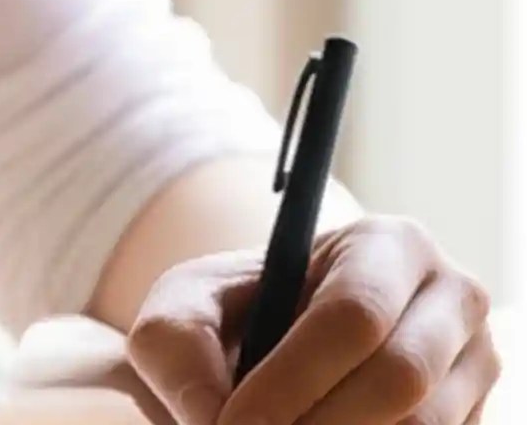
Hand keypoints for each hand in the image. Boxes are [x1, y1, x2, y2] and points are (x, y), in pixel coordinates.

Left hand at [127, 216, 500, 423]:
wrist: (268, 340)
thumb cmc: (232, 310)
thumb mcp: (184, 306)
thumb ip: (178, 348)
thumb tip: (210, 418)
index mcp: (386, 245)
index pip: (352, 316)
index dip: (292, 379)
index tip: (234, 421)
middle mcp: (448, 298)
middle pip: (400, 378)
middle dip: (318, 423)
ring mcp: (472, 363)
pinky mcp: (474, 414)